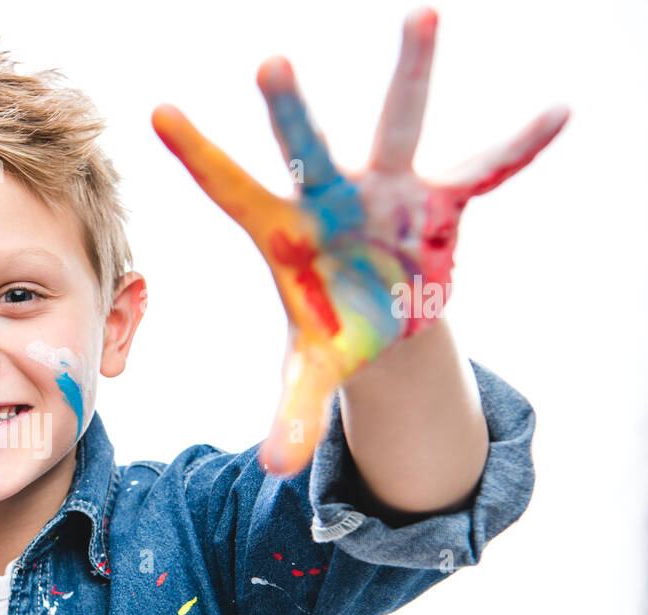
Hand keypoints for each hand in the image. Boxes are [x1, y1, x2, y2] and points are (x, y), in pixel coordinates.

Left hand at [152, 7, 566, 475]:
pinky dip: (518, 150)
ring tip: (420, 14)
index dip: (199, 158)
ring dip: (409, 77)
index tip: (156, 112)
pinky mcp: (442, 201)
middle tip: (269, 62)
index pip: (233, 192)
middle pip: (309, 151)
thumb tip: (274, 469)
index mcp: (285, 236)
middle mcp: (332, 201)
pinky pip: (485, 170)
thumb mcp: (314, 373)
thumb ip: (294, 413)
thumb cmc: (334, 331)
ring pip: (397, 128)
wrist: (385, 314)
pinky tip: (557, 114)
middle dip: (291, 113)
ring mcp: (388, 194)